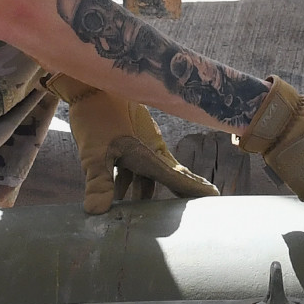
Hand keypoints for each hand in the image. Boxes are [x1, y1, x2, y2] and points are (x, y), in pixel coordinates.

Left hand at [54, 76, 221, 213]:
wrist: (89, 86)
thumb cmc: (96, 116)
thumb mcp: (93, 153)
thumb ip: (98, 182)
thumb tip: (97, 212)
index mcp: (150, 153)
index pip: (177, 176)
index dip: (195, 187)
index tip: (214, 196)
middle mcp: (150, 150)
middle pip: (168, 178)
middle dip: (175, 196)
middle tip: (184, 215)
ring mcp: (139, 146)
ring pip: (147, 176)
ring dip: (142, 195)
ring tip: (140, 216)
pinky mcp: (126, 144)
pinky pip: (133, 169)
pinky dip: (128, 183)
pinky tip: (114, 196)